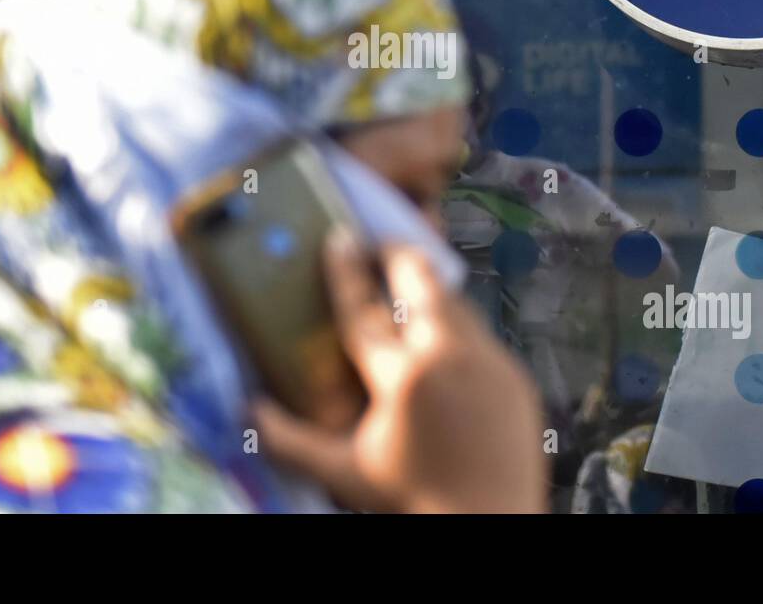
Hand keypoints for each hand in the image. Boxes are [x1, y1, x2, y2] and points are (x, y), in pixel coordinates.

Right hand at [251, 229, 546, 512]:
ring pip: (457, 303)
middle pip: (422, 282)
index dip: (346, 270)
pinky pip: (482, 336)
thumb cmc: (412, 501)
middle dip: (399, 255)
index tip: (339, 237)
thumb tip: (246, 414)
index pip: (365, 309)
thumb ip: (292, 442)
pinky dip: (459, 328)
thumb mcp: (345, 474)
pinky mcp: (516, 375)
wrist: (490, 524)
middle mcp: (449, 358)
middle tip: (379, 243)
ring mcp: (490, 363)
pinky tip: (442, 337)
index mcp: (403, 379)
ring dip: (431, 289)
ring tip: (409, 283)